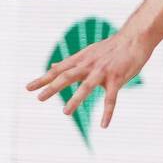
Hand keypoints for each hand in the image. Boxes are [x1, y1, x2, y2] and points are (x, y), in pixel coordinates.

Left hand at [26, 28, 150, 127]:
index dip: (43, 79)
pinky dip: (107, 112)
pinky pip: (111, 98)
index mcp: (80, 60)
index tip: (28, 88)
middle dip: (52, 87)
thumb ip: (70, 62)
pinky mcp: (117, 78)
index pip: (58, 70)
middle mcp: (89, 65)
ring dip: (76, 99)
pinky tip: (104, 125)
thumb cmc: (110, 48)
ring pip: (87, 86)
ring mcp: (103, 71)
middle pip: (67, 76)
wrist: (134, 38)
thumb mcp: (87, 53)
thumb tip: (52, 66)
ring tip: (65, 112)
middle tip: (39, 98)